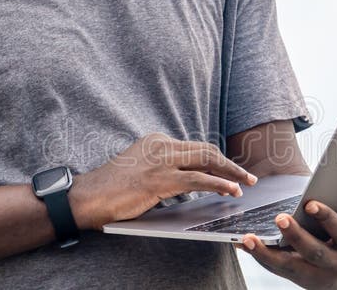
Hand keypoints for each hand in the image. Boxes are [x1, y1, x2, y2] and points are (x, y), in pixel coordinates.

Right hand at [68, 133, 257, 229]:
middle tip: (248, 176)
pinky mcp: (160, 178)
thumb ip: (164, 169)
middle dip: (230, 164)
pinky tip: (230, 190)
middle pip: (206, 150)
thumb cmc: (112, 188)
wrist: (88, 196)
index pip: (196, 147)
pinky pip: (198, 179)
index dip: (217, 160)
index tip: (231, 170)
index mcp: (157, 140)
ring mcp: (161, 161)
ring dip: (231, 173)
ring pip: (207, 161)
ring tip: (246, 184)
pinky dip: (218, 184)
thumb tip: (189, 181)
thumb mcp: (141, 169)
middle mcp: (161, 145)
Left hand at [238, 168, 336, 289]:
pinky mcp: (299, 279)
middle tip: (279, 217)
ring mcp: (316, 276)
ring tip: (249, 238)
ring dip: (268, 255)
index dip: (328, 220)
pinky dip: (260, 257)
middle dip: (296, 237)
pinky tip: (244, 243)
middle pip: (314, 253)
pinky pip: (277, 270)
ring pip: (290, 268)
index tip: (311, 203)